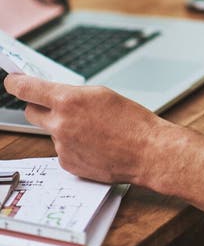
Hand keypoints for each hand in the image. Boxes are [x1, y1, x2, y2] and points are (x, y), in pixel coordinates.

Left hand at [4, 74, 164, 183]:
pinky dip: (73, 146)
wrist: (147, 151)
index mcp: (68, 101)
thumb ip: (74, 95)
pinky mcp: (67, 164)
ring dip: (64, 128)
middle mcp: (60, 124)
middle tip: (52, 104)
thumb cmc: (131, 121)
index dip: (16, 84)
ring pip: (52, 131)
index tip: (12, 81)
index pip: (28, 90)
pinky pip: (62, 149)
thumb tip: (56, 96)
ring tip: (93, 130)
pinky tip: (94, 145)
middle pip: (31, 112)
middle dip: (38, 107)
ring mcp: (62, 147)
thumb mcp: (102, 95)